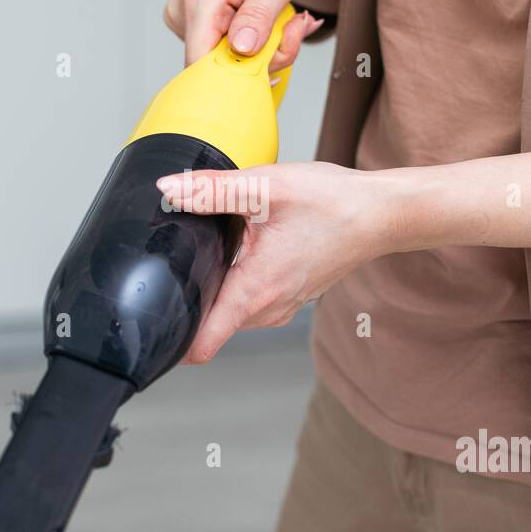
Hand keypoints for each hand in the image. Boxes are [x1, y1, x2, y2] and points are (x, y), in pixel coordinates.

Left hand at [157, 162, 391, 363]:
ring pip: (229, 315)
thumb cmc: (334, 203)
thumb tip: (169, 188)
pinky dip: (235, 288)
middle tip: (171, 268)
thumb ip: (213, 190)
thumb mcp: (266, 188)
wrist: (380, 214)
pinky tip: (236, 255)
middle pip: (209, 326)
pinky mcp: (289, 299)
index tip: (151, 327)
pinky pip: (249, 305)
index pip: (202, 343)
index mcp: (256, 289)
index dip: (171, 341)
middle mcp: (268, 308)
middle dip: (187, 304)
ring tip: (202, 257)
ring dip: (213, 294)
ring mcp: (281, 307)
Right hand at [163, 0, 324, 71]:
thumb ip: (258, 15)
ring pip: (225, 62)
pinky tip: (270, 22)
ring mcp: (186, 19)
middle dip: (265, 59)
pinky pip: (225, 51)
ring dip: (265, 52)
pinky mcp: (195, 24)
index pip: (201, 64)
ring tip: (287, 20)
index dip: (237, 77)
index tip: (275, 62)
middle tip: (295, 28)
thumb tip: (241, 50)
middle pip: (218, 67)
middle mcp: (184, 12)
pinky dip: (256, 45)